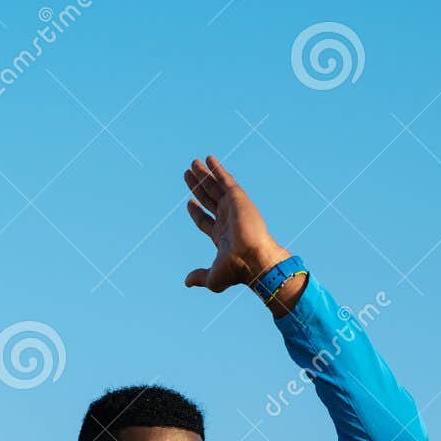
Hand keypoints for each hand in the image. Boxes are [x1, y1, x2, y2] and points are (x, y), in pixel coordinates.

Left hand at [183, 154, 290, 292]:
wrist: (253, 259)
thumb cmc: (237, 271)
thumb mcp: (213, 277)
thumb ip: (200, 276)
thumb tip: (187, 282)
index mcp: (222, 237)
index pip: (206, 220)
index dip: (197, 212)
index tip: (189, 203)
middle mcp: (227, 220)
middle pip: (208, 199)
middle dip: (198, 187)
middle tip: (188, 174)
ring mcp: (233, 208)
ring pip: (214, 187)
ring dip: (204, 175)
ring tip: (193, 163)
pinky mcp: (238, 198)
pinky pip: (225, 180)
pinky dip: (217, 169)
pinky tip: (208, 159)